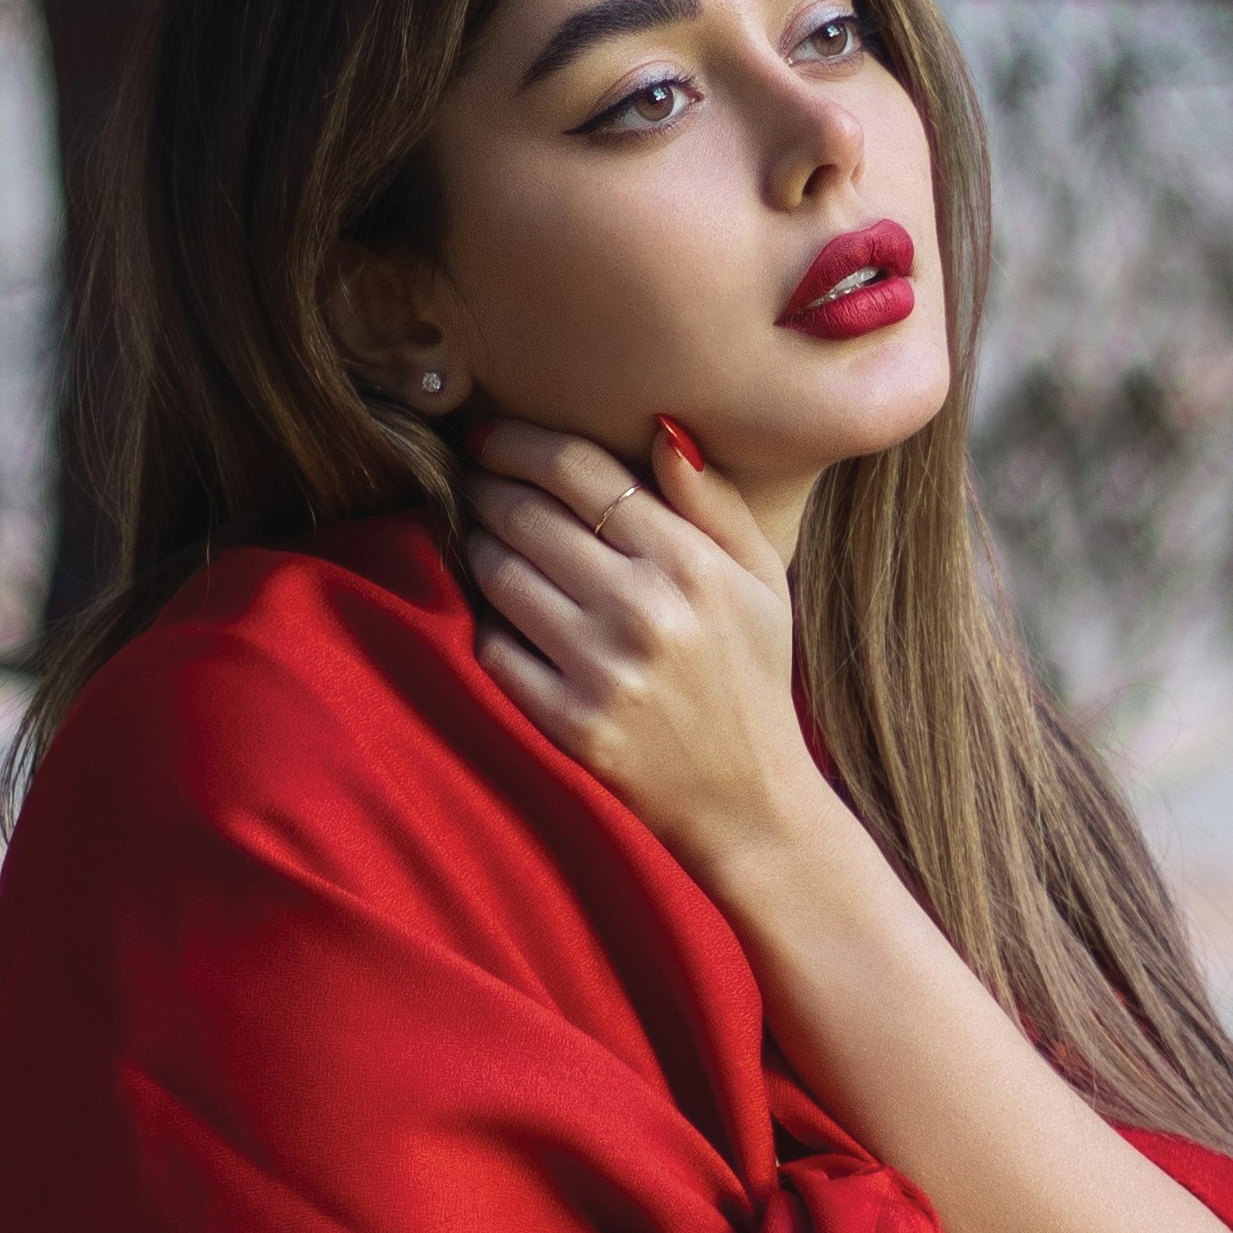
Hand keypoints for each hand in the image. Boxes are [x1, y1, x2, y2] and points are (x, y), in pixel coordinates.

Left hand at [455, 417, 825, 890]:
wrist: (751, 803)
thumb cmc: (752, 679)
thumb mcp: (761, 580)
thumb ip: (714, 501)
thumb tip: (662, 429)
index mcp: (690, 563)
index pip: (577, 472)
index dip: (519, 442)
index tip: (491, 435)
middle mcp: (643, 610)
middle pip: (525, 516)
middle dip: (484, 487)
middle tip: (471, 480)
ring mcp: (602, 670)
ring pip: (498, 575)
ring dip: (476, 547)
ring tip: (479, 538)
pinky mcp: (570, 724)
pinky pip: (494, 648)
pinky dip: (487, 623)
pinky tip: (498, 614)